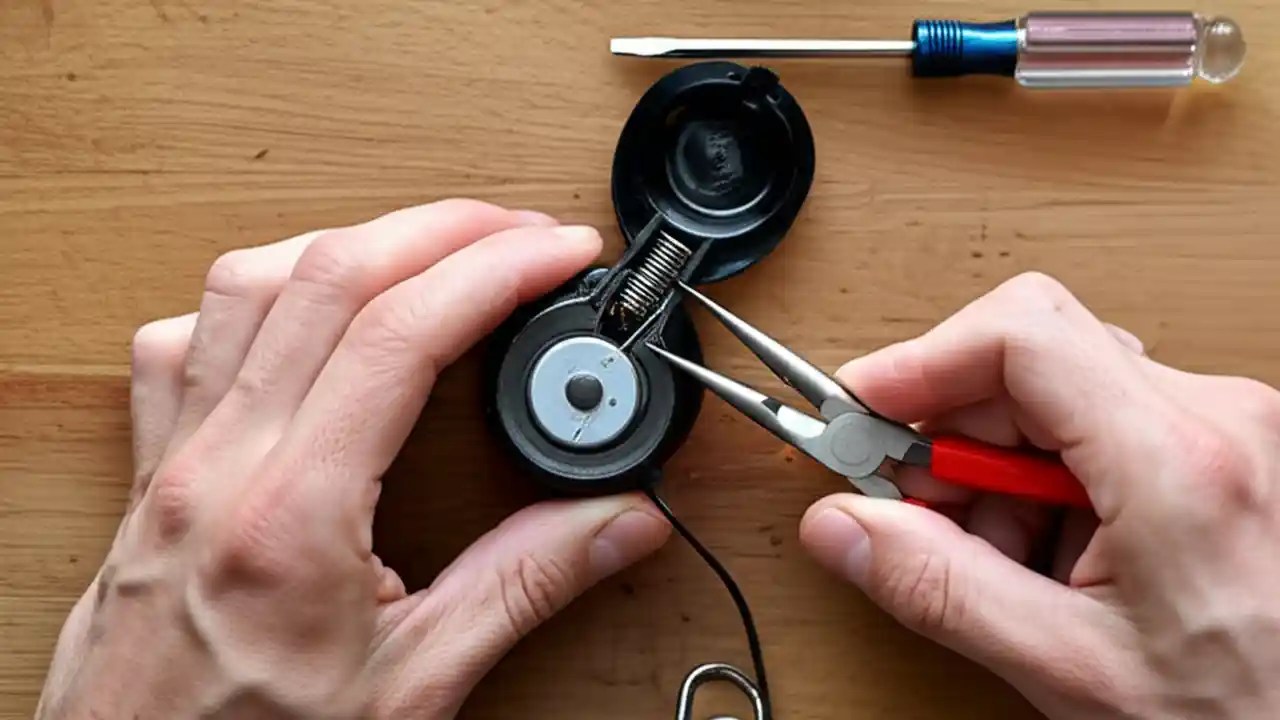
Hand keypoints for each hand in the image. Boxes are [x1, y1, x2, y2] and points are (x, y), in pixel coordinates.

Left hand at [37, 200, 670, 718]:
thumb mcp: (415, 685)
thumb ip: (526, 588)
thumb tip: (620, 521)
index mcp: (291, 515)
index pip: (400, 333)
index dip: (494, 269)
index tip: (558, 253)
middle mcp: (220, 466)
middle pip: (327, 275)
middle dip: (442, 228)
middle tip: (520, 231)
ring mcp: (175, 460)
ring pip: (246, 283)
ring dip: (350, 242)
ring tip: (429, 248)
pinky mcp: (154, 471)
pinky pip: (183, 339)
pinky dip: (256, 295)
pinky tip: (304, 313)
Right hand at [799, 272, 1279, 718]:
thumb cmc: (1249, 716)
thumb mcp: (1074, 669)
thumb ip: (942, 591)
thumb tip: (844, 526)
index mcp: (1181, 460)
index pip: (1019, 334)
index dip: (920, 362)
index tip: (863, 409)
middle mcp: (1215, 417)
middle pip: (1029, 362)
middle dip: (950, 434)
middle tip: (912, 509)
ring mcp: (1226, 428)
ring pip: (1058, 394)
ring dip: (998, 468)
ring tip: (1004, 560)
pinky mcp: (1221, 448)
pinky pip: (1099, 426)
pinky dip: (1047, 483)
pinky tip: (1053, 557)